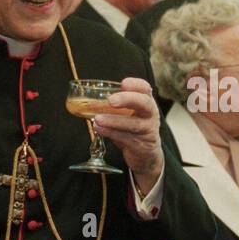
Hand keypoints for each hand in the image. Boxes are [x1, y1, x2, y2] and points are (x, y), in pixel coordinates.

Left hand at [93, 77, 163, 195]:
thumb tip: (88, 103)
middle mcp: (150, 115)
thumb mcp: (128, 115)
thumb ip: (115, 108)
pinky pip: (125, 138)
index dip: (135, 85)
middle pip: (144, 104)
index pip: (145, 89)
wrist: (146, 155)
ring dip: (114, 120)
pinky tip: (99, 129)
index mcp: (146, 103)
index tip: (123, 84)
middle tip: (111, 101)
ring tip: (98, 119)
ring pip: (133, 124)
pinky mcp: (140, 145)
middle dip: (128, 100)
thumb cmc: (133, 130)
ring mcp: (147, 130)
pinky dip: (110, 133)